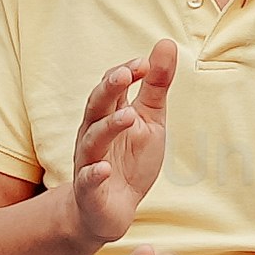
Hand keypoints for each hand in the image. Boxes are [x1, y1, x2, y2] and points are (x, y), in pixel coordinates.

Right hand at [64, 43, 179, 252]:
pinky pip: (88, 179)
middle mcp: (93, 133)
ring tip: (128, 116)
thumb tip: (165, 44)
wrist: (109, 210)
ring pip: (93, 140)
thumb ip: (155, 86)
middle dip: (110, 88)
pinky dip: (94, 174)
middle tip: (127, 74)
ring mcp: (89, 161)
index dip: (127, 73)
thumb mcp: (150, 120)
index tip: (145, 62)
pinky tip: (104, 168)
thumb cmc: (129, 160)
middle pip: (97, 106)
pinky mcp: (89, 190)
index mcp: (108, 114)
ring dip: (109, 127)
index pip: (113, 87)